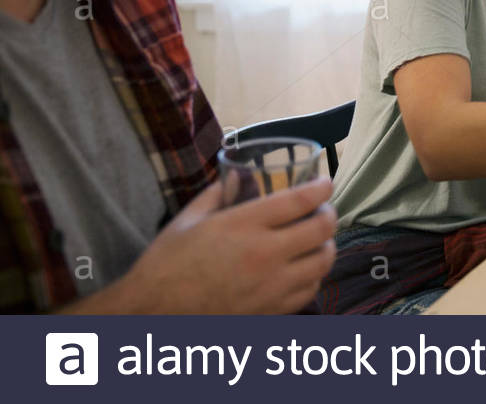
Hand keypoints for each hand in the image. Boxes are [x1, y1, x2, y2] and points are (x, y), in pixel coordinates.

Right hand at [119, 176, 336, 313]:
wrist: (151, 315)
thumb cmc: (165, 264)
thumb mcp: (188, 219)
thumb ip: (219, 193)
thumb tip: (237, 176)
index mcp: (243, 225)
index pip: (301, 199)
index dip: (321, 187)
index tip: (324, 183)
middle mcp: (264, 254)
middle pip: (322, 228)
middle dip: (329, 213)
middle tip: (322, 209)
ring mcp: (271, 286)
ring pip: (323, 261)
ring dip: (326, 245)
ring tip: (316, 239)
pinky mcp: (270, 311)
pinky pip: (310, 290)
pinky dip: (314, 275)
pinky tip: (303, 268)